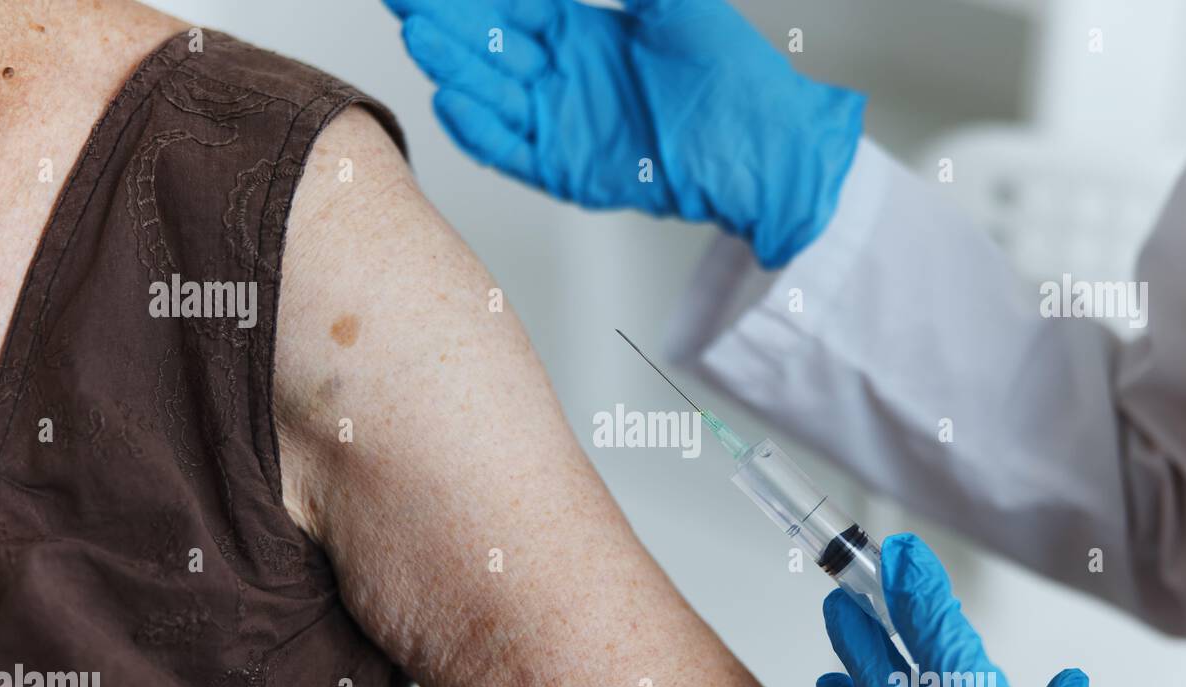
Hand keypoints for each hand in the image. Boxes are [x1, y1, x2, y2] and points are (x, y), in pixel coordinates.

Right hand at [383, 0, 864, 267]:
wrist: (765, 148)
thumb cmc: (734, 76)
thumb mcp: (674, 2)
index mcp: (582, 33)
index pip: (510, 5)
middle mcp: (564, 78)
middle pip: (489, 45)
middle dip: (445, 20)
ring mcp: (564, 125)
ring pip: (495, 94)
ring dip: (457, 67)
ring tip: (419, 36)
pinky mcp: (571, 172)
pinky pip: (514, 152)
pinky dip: (483, 131)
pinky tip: (451, 102)